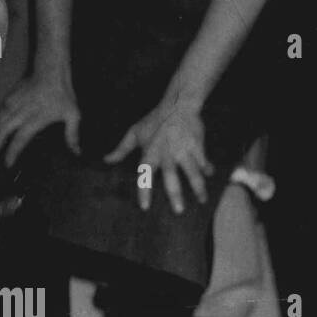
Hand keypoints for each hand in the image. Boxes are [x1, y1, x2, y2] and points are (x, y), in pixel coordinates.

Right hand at [0, 73, 80, 168]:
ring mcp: (13, 105)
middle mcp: (21, 113)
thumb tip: (77, 152)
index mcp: (35, 119)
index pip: (19, 140)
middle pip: (1, 133)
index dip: (12, 153)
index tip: (7, 164)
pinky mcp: (9, 98)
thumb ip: (72, 135)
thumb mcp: (73, 114)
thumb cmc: (62, 93)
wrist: (50, 71)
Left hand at [103, 98, 212, 213]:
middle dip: (175, 195)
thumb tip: (106, 160)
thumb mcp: (134, 133)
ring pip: (193, 173)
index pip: (145, 175)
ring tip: (202, 200)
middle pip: (172, 178)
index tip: (145, 207)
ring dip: (198, 188)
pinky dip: (208, 170)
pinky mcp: (198, 146)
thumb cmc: (154, 121)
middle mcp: (167, 154)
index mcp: (150, 153)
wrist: (178, 105)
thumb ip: (121, 149)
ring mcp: (184, 151)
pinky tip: (210, 176)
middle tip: (179, 211)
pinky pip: (204, 162)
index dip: (144, 191)